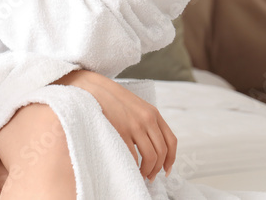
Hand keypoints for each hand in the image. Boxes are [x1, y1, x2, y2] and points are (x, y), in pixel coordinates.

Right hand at [56, 69, 176, 180]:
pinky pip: (133, 156)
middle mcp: (147, 119)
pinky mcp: (120, 131)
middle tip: (151, 176)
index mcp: (153, 113)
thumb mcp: (137, 106)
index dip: (171, 159)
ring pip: (150, 157)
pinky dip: (134, 166)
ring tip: (141, 174)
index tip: (166, 170)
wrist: (94, 89)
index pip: (171, 141)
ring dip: (147, 170)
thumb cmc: (113, 100)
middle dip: (158, 168)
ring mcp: (134, 125)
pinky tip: (130, 167)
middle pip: (162, 152)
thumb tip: (154, 146)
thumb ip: (147, 122)